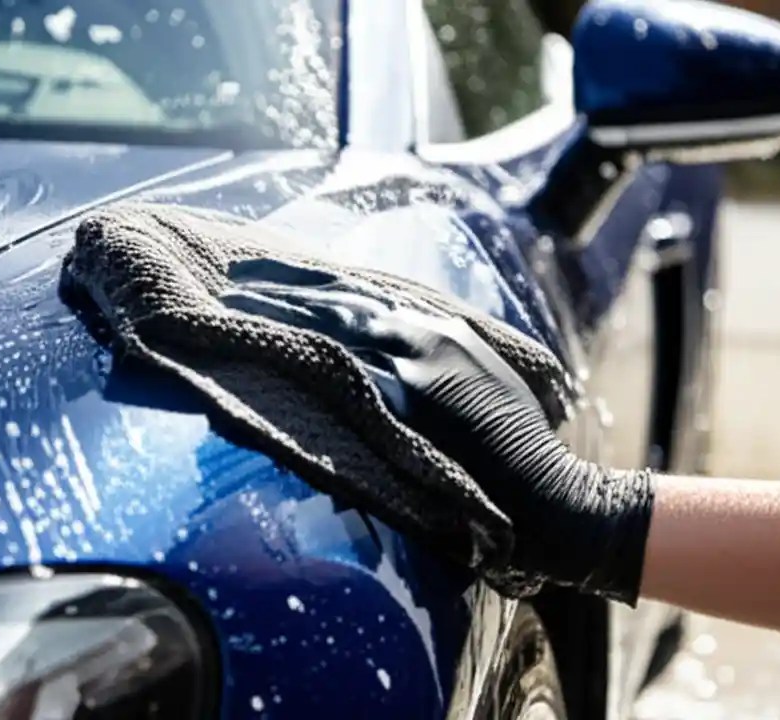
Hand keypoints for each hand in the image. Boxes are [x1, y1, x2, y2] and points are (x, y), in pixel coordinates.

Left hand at [222, 258, 654, 603]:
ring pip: (331, 321)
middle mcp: (424, 334)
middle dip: (284, 282)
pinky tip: (264, 346)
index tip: (275, 273)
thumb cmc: (518, 452)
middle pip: (339, 296)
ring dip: (280, 308)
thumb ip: (437, 368)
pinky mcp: (406, 397)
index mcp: (442, 328)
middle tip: (234, 273)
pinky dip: (301, 352)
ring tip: (232, 297)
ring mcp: (414, 363)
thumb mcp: (481, 389)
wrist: (548, 494)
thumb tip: (392, 372)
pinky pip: (340, 367)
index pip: (365, 293)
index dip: (317, 280)